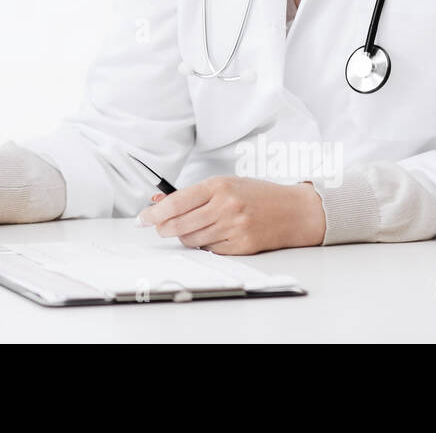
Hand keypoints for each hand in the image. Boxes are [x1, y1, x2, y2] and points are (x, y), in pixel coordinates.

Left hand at [135, 176, 325, 253]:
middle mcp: (226, 207)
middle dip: (163, 228)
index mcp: (218, 186)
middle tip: (158, 227)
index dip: (154, 213)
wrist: (293, 210)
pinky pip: (210, 250)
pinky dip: (204, 245)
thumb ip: (192, 194)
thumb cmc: (256, 195)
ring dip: (184, 237)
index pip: (176, 203)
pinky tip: (212, 235)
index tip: (141, 218)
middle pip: (179, 225)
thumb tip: (157, 202)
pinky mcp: (242, 247)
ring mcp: (234, 228)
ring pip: (192, 240)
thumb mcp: (224, 184)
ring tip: (192, 228)